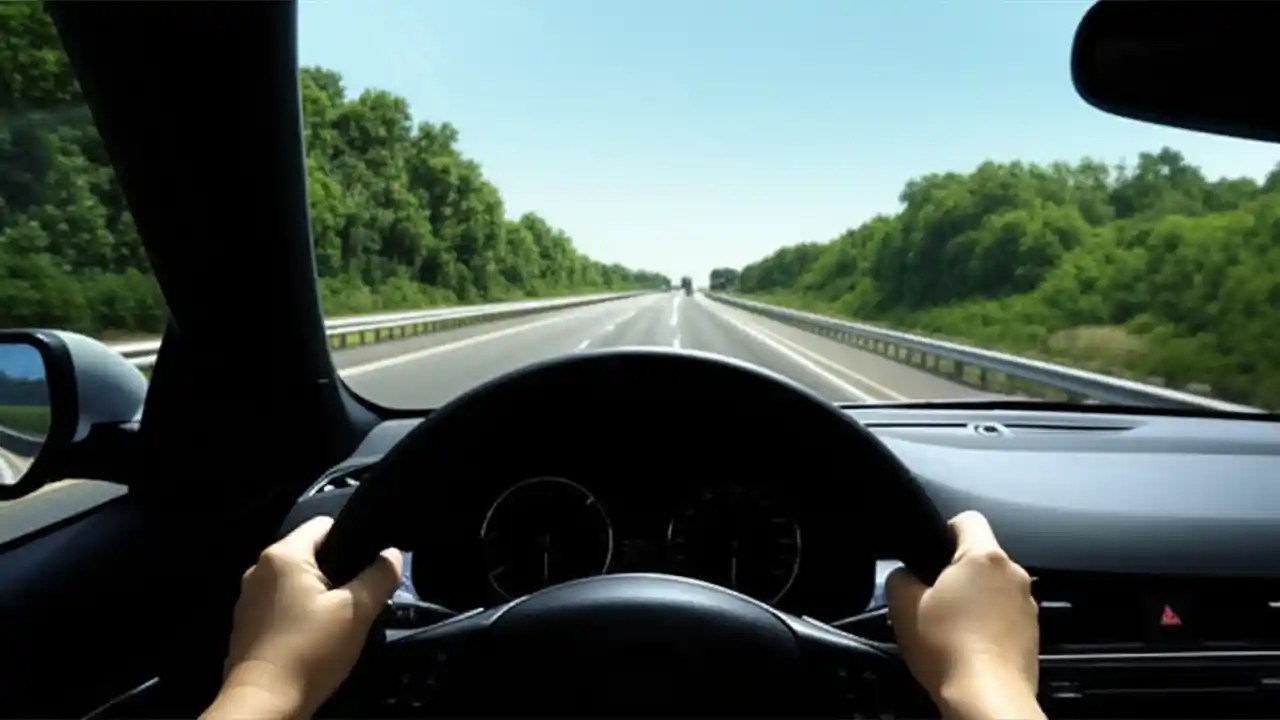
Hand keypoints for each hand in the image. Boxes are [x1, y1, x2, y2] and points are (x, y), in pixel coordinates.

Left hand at [202, 516, 402, 719]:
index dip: (354, 539)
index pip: (325, 525)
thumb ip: (379, 576)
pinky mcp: (245, 625)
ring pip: (295, 583)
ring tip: (340, 621)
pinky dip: (298, 616)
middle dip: (338, 572)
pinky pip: (280, 607)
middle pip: (311, 555)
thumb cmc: (310, 650)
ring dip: (318, 596)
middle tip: (360, 598)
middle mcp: (258, 569)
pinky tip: (314, 639)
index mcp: (282, 555)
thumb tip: (392, 555)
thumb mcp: (356, 611)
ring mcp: (248, 599)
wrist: (264, 703)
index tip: (370, 567)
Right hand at [886, 511, 1041, 719]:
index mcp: (985, 556)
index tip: (927, 558)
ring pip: (994, 588)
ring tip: (950, 628)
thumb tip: (908, 575)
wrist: (987, 698)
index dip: (942, 531)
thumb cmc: (946, 646)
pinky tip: (970, 646)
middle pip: (981, 557)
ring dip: (975, 600)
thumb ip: (900, 577)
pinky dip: (989, 624)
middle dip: (957, 572)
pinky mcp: (1034, 634)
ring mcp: (1029, 605)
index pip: (967, 518)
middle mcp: (1015, 573)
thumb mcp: (902, 605)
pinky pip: (1005, 615)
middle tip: (930, 599)